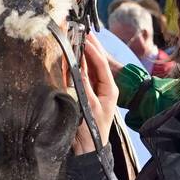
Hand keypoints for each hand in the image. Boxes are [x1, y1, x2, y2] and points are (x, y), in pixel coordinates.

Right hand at [72, 34, 118, 153]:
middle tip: (82, 30)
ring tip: (76, 37)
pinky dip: (74, 65)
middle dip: (89, 47)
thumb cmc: (91, 130)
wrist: (86, 149)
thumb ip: (83, 85)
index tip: (85, 38)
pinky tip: (70, 56)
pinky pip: (79, 76)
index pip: (102, 65)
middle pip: (96, 63)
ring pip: (88, 67)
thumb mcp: (88, 106)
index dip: (94, 51)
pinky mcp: (84, 94)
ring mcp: (93, 90)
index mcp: (109, 89)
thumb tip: (78, 65)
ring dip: (81, 53)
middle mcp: (103, 87)